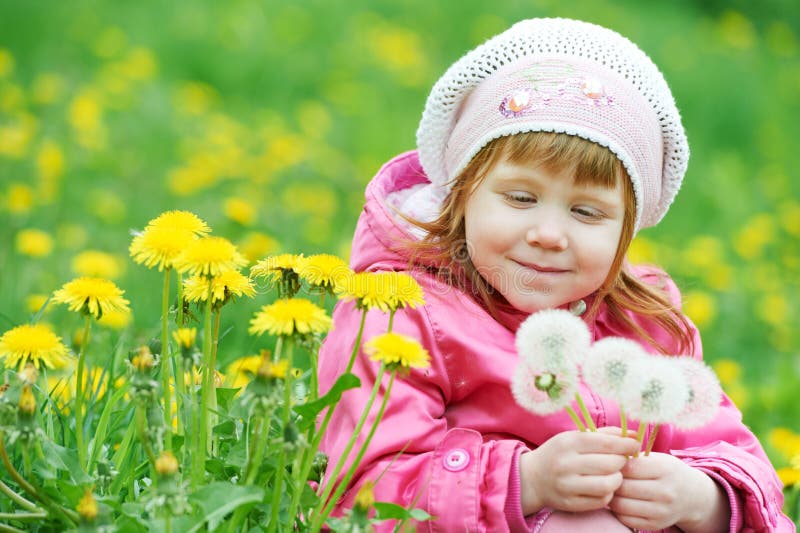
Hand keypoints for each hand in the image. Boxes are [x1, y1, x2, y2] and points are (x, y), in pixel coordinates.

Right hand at [519, 429, 639, 514]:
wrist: (532, 478)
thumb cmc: (559, 454)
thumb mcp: (574, 437)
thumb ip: (602, 434)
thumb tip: (630, 435)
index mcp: (568, 443)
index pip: (606, 443)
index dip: (626, 444)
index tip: (635, 445)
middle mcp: (566, 464)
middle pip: (610, 464)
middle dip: (622, 461)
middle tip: (622, 460)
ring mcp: (567, 485)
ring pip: (608, 485)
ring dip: (617, 479)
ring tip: (614, 474)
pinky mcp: (571, 503)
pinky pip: (601, 500)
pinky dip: (608, 493)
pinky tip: (604, 486)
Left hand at [609, 452, 729, 531]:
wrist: (692, 496)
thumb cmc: (667, 472)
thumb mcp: (657, 458)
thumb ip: (635, 457)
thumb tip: (608, 457)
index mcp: (665, 470)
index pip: (629, 467)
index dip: (616, 464)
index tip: (612, 463)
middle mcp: (665, 492)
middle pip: (623, 487)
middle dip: (611, 481)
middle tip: (607, 477)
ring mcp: (661, 511)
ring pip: (621, 505)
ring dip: (611, 497)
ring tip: (611, 489)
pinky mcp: (655, 525)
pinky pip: (626, 519)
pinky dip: (617, 511)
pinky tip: (620, 501)